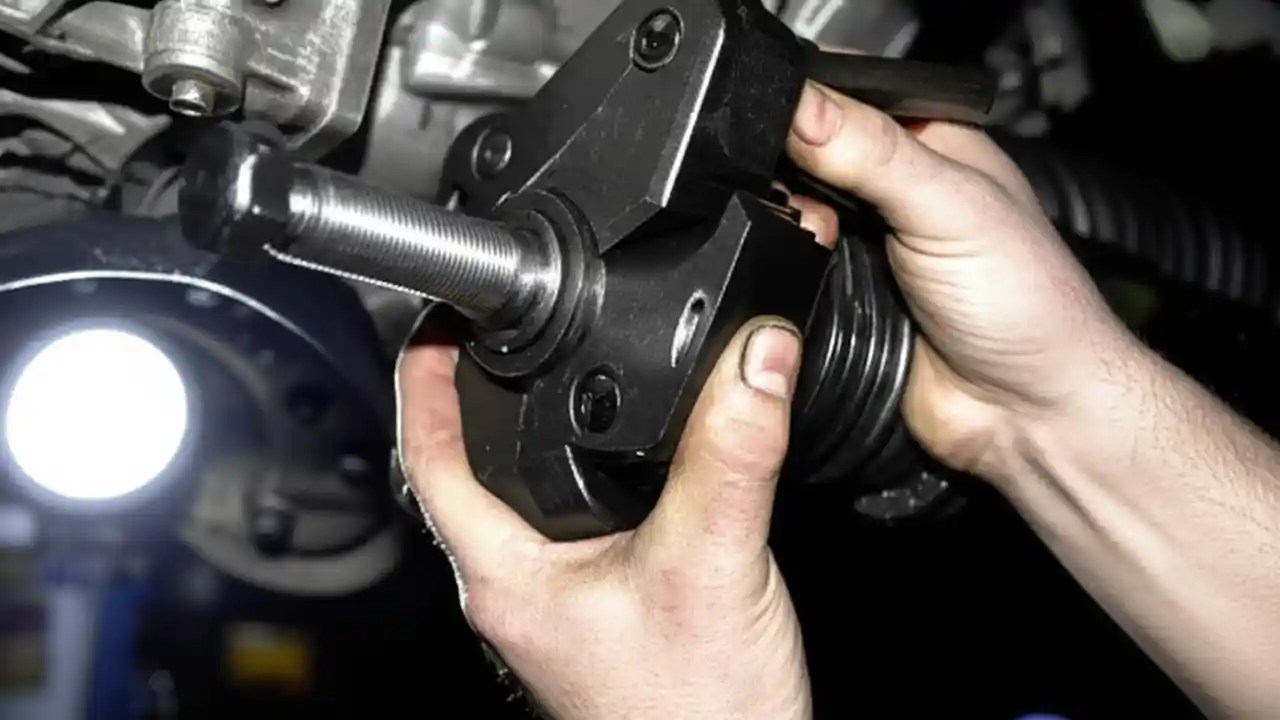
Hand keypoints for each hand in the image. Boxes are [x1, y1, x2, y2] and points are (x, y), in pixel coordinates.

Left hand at [398, 318, 812, 718]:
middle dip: (476, 393)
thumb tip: (756, 355)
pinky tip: (630, 457)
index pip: (428, 459)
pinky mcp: (601, 612)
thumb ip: (731, 454)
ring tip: (556, 369)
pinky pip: (575, 525)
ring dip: (533, 432)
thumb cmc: (694, 717)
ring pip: (525, 499)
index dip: (421, 378)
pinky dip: (586, 472)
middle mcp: (519, 589)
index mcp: (507, 574)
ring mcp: (558, 605)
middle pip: (468, 472)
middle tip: (492, 328)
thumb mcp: (711, 564)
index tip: (436, 318)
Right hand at [786, 83, 1132, 479]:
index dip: (804, 101)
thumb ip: (872, 152)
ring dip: (785, 227)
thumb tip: (801, 105)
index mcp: (929, 142)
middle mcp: (892, 188)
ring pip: (788, 214)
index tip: (778, 121)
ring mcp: (862, 244)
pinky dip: (779, 274)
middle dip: (788, 172)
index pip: (845, 93)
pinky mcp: (838, 297)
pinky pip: (786, 274)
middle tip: (818, 200)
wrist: (1024, 413)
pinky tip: (795, 276)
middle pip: (802, 153)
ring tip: (820, 245)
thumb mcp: (950, 206)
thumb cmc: (1030, 305)